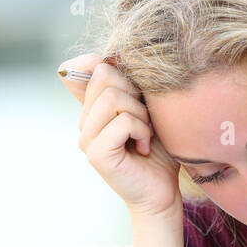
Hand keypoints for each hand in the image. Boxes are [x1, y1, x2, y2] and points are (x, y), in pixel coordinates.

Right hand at [58, 53, 182, 218]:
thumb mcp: (148, 108)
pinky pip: (122, 122)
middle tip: (146, 120)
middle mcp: (84, 121)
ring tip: (146, 133)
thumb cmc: (160, 150)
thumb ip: (131, 85)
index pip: (85, 67)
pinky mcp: (96, 154)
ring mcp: (86, 138)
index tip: (134, 88)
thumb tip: (112, 55)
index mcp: (93, 108)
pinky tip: (144, 147)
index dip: (106, 64)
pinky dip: (142, 131)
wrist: (162, 192)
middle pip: (104, 76)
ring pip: (113, 98)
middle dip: (135, 93)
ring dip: (140, 114)